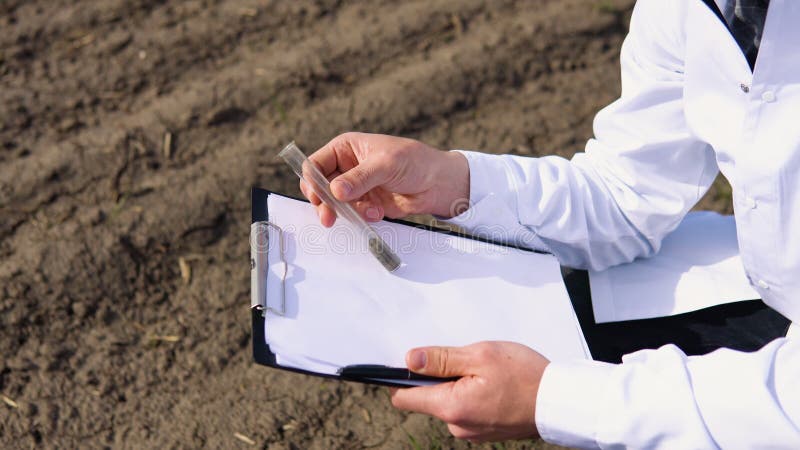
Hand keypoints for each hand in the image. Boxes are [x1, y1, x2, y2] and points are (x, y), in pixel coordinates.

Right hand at [300, 132, 469, 226]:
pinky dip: (362, 217)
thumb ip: (360, 178)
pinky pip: (352, 214)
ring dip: (349, 212)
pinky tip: (379, 212)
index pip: (316, 164)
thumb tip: (336, 191)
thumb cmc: (415, 162)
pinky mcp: (364, 204)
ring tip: (370, 212)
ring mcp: (355, 187)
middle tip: (329, 217)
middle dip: (324, 203)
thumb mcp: (386, 164)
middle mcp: (346, 167)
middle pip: (319, 187)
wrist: (437, 184)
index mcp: (345, 148)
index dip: (312, 180)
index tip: (318, 196)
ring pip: (334, 204)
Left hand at [390, 342, 549, 442]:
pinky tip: (494, 383)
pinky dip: (473, 392)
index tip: (413, 361)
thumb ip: (441, 359)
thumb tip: (409, 360)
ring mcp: (471, 430)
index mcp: (451, 407)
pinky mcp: (484, 429)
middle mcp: (457, 425)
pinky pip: (467, 407)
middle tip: (467, 359)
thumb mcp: (480, 356)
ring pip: (449, 400)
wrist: (561, 402)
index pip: (404, 398)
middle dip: (440, 375)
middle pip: (428, 397)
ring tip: (487, 371)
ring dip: (459, 382)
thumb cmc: (525, 376)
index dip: (403, 377)